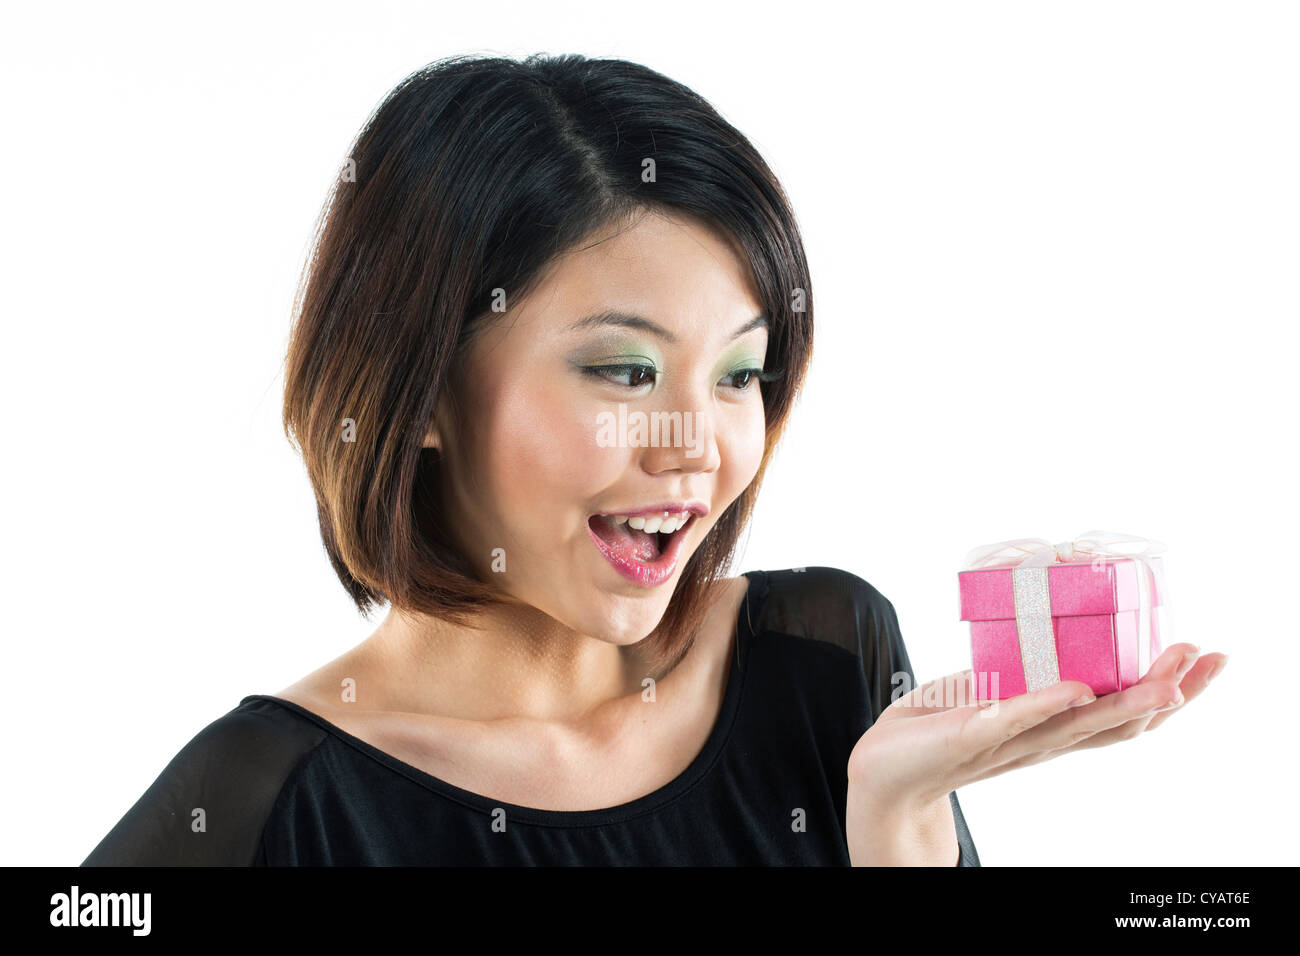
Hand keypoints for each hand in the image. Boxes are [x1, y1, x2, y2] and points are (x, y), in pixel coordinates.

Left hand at [848, 642, 1226, 815]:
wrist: (882, 768)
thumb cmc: (938, 727)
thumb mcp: (992, 690)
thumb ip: (1024, 671)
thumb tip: (1053, 627)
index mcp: (1051, 727)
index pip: (1123, 711)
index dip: (1172, 688)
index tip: (1210, 657)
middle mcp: (1041, 740)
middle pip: (1120, 723)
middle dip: (1170, 692)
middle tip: (1207, 660)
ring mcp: (1008, 741)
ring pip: (1078, 726)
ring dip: (1124, 703)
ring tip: (1168, 684)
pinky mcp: (968, 735)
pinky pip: (1009, 719)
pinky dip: (1040, 704)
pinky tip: (1072, 689)